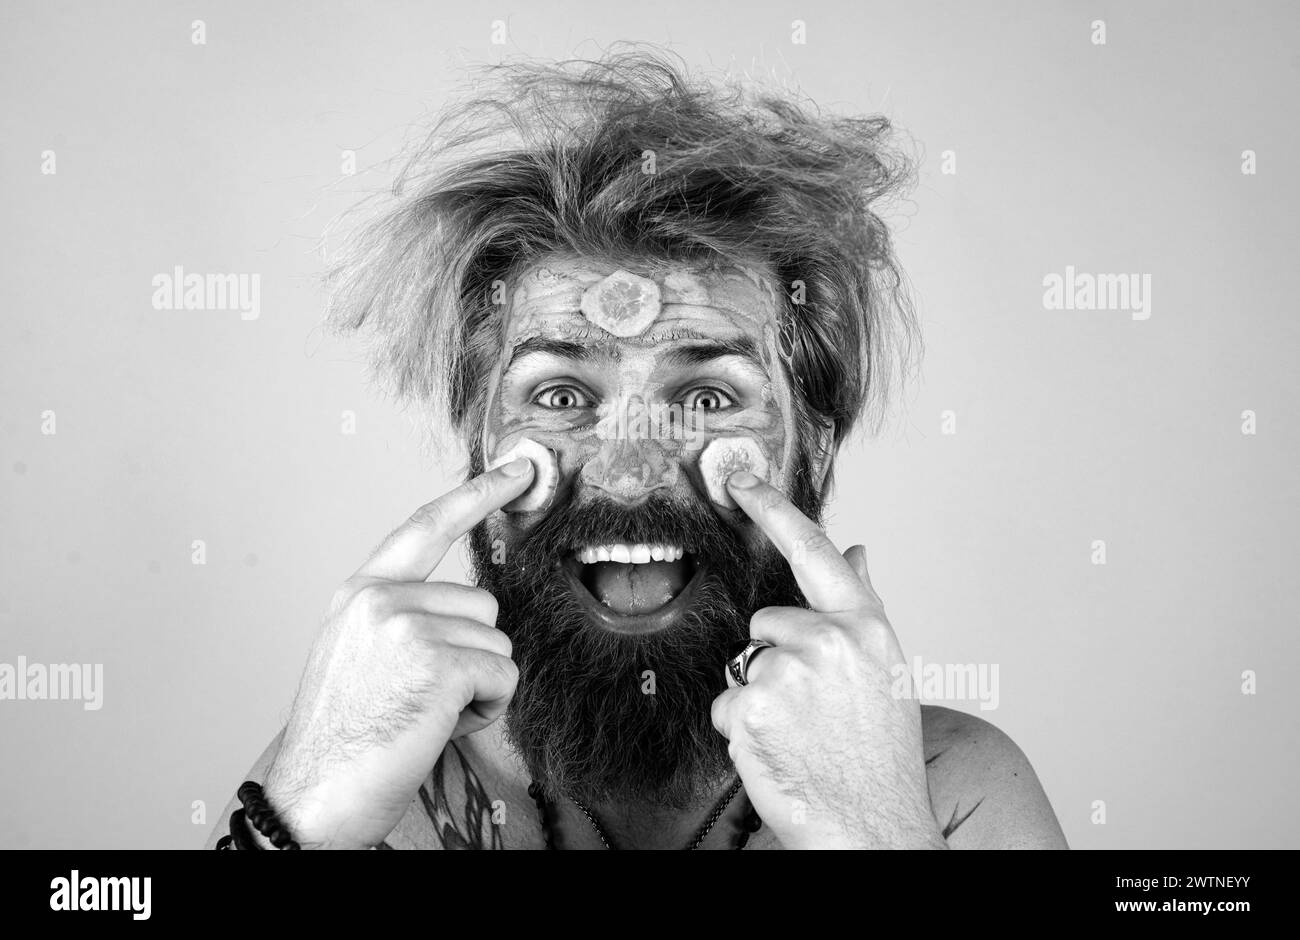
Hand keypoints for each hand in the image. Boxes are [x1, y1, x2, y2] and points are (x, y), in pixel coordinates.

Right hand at [262, 458, 534, 848]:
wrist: (313, 796)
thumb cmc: (343, 737)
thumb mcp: (358, 654)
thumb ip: (402, 616)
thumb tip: (468, 607)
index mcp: (360, 593)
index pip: (425, 527)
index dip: (477, 494)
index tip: (520, 469)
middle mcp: (381, 600)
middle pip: (482, 606)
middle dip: (471, 656)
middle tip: (423, 697)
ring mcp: (408, 628)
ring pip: (497, 644)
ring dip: (478, 687)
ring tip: (426, 714)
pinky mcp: (438, 664)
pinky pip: (503, 676)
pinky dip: (487, 710)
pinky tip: (440, 728)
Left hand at [710, 471, 945, 849]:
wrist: (874, 827)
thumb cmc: (882, 757)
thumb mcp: (888, 672)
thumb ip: (864, 607)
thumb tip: (858, 552)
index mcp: (865, 627)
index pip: (814, 551)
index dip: (774, 509)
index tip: (741, 479)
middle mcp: (828, 640)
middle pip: (766, 622)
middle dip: (776, 660)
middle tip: (812, 710)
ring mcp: (786, 671)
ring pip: (744, 665)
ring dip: (759, 698)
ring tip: (800, 733)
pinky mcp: (750, 706)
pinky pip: (727, 704)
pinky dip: (742, 729)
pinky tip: (780, 749)